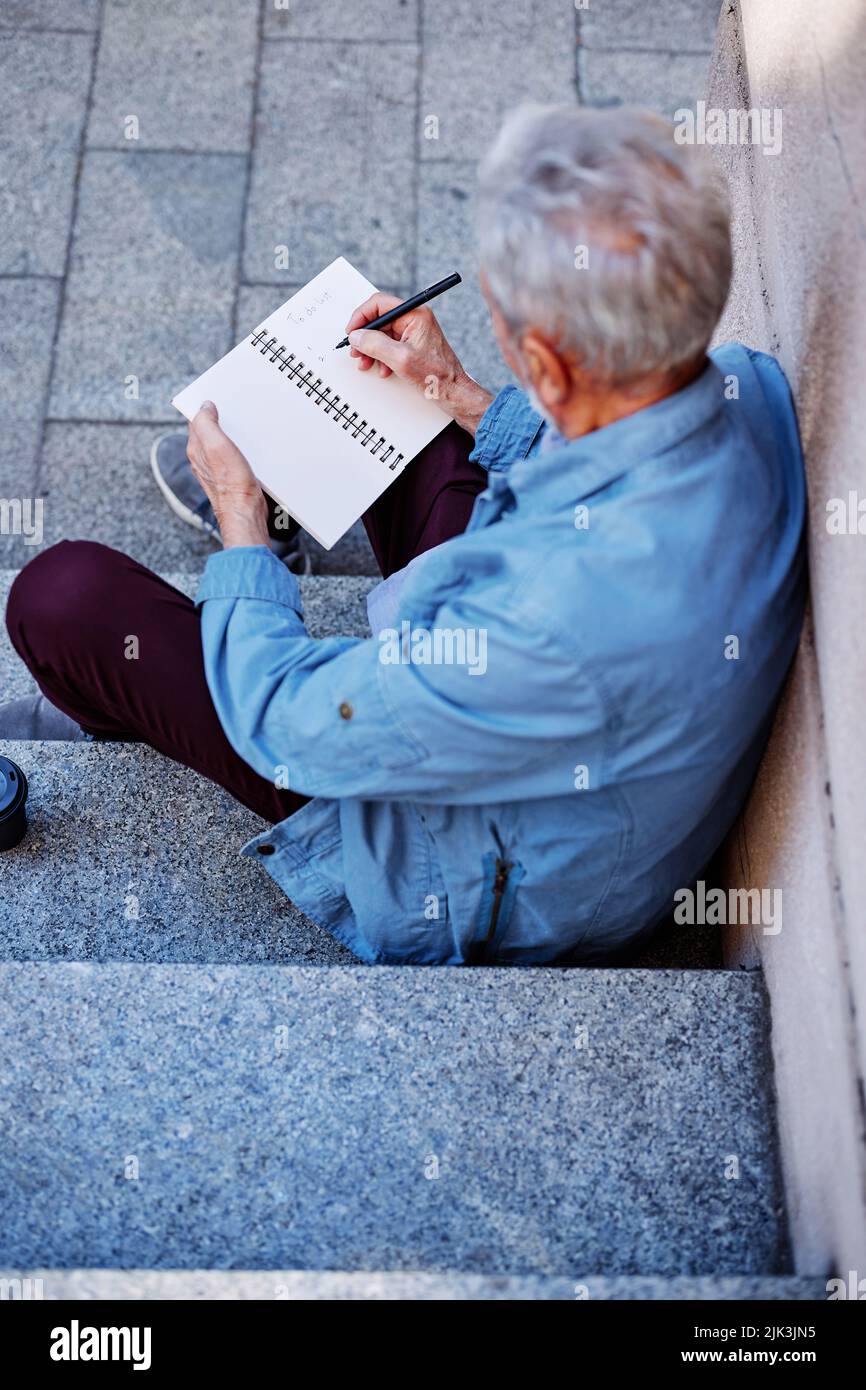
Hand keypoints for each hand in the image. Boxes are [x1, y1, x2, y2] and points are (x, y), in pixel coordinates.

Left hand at [187, 402, 269, 548]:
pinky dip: (236, 447)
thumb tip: (204, 407)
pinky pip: (230, 456)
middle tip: (230, 409)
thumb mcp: (217, 445)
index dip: (204, 408)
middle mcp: (202, 459)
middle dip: (217, 419)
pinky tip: (246, 447)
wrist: (244, 511)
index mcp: (196, 448)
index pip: (196, 421)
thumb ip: (206, 423)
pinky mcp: (230, 477)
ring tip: (238, 425)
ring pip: (219, 443)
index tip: (216, 399)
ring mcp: (215, 469)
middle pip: (207, 431)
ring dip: (228, 433)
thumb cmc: (232, 482)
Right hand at [345, 294, 493, 435]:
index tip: (352, 331)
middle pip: (380, 320)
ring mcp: (414, 332)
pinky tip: (382, 369)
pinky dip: (382, 357)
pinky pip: (390, 346)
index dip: (361, 316)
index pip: (380, 304)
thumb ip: (375, 344)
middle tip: (356, 351)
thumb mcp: (400, 359)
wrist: (453, 392)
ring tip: (366, 363)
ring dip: (371, 349)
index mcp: (415, 314)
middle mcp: (415, 319)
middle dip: (365, 337)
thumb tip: (357, 336)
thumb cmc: (436, 376)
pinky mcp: (413, 345)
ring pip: (383, 334)